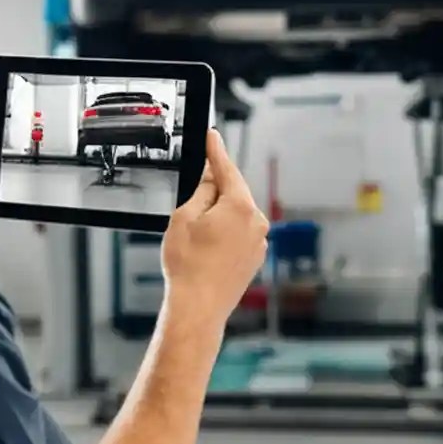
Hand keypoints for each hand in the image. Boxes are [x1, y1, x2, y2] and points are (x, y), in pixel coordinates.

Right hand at [161, 129, 269, 325]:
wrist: (197, 307)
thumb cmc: (188, 266)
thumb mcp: (184, 217)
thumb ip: (201, 190)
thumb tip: (212, 178)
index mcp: (240, 207)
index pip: (226, 169)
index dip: (216, 151)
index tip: (212, 136)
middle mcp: (257, 223)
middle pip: (233, 193)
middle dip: (213, 192)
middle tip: (189, 203)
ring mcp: (258, 243)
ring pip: (235, 216)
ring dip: (218, 217)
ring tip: (194, 237)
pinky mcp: (255, 258)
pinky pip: (239, 235)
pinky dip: (224, 235)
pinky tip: (205, 249)